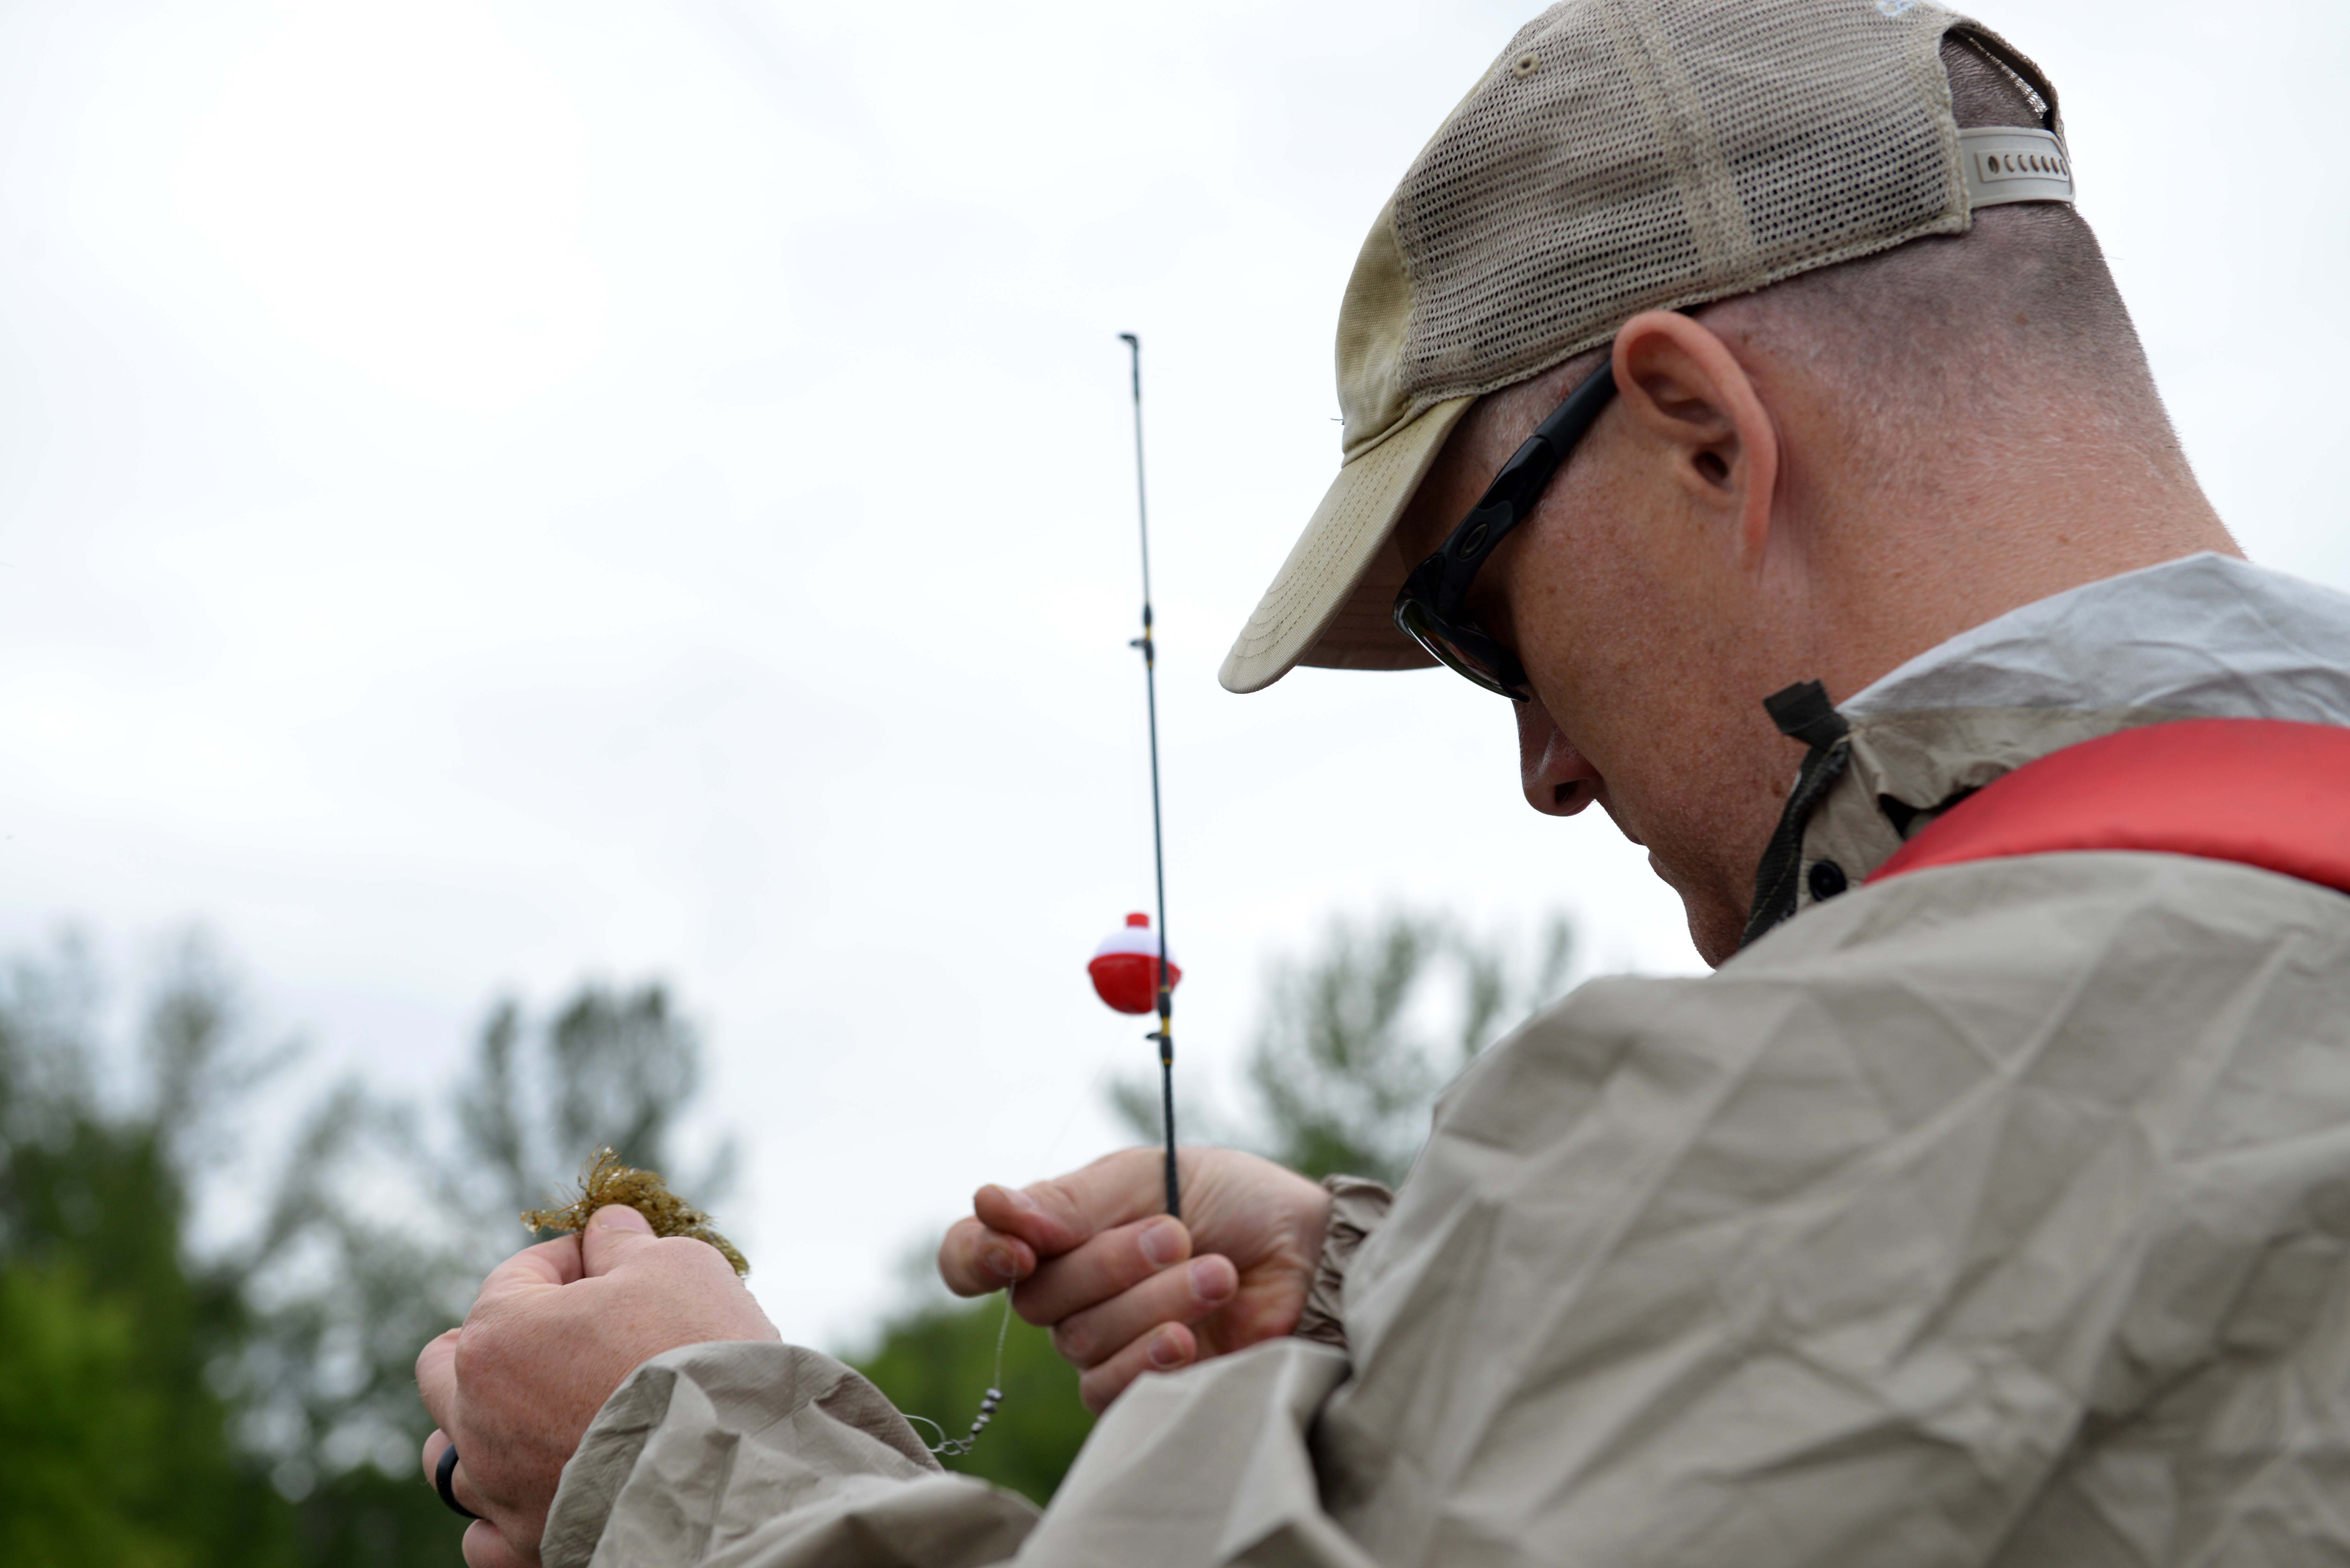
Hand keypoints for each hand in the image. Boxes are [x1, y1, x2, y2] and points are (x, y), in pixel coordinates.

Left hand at [415, 1206, 778, 1567]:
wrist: (733, 1465)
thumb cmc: (698, 1351)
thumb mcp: (674, 1265)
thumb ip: (626, 1242)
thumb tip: (607, 1227)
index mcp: (499, 1337)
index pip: (517, 1276)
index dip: (567, 1258)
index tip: (608, 1256)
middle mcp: (478, 1417)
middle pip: (445, 1367)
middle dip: (492, 1339)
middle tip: (550, 1330)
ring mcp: (498, 1489)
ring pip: (450, 1457)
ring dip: (481, 1427)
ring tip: (531, 1415)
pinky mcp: (527, 1546)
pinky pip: (482, 1537)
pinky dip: (500, 1511)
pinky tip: (536, 1489)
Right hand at [937, 1147, 1329, 1412]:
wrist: (1310, 1254)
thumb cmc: (1237, 1201)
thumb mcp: (1153, 1175)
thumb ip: (1071, 1200)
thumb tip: (991, 1207)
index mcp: (1060, 1232)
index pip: (971, 1254)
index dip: (977, 1254)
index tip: (1017, 1247)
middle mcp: (1070, 1291)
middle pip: (1036, 1297)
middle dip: (1111, 1262)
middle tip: (1178, 1234)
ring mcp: (1103, 1343)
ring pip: (1080, 1341)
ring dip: (1153, 1301)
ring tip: (1217, 1273)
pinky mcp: (1139, 1390)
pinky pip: (1105, 1390)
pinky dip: (1148, 1358)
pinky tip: (1190, 1339)